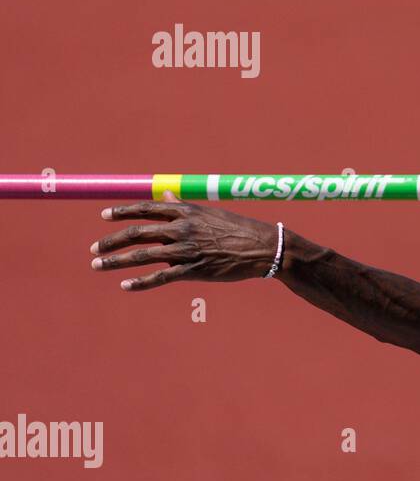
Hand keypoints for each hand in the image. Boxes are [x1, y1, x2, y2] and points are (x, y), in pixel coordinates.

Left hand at [90, 191, 280, 290]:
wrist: (263, 248)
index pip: (146, 209)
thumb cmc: (238, 229)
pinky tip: (125, 285)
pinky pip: (160, 277)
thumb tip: (167, 196)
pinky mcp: (193, 270)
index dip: (122, 211)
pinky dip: (140, 282)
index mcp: (186, 212)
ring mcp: (186, 250)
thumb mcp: (210, 213)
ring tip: (98, 265)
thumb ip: (184, 207)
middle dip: (111, 241)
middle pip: (137, 233)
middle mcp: (182, 229)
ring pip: (142, 255)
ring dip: (116, 261)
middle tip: (95, 248)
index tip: (104, 215)